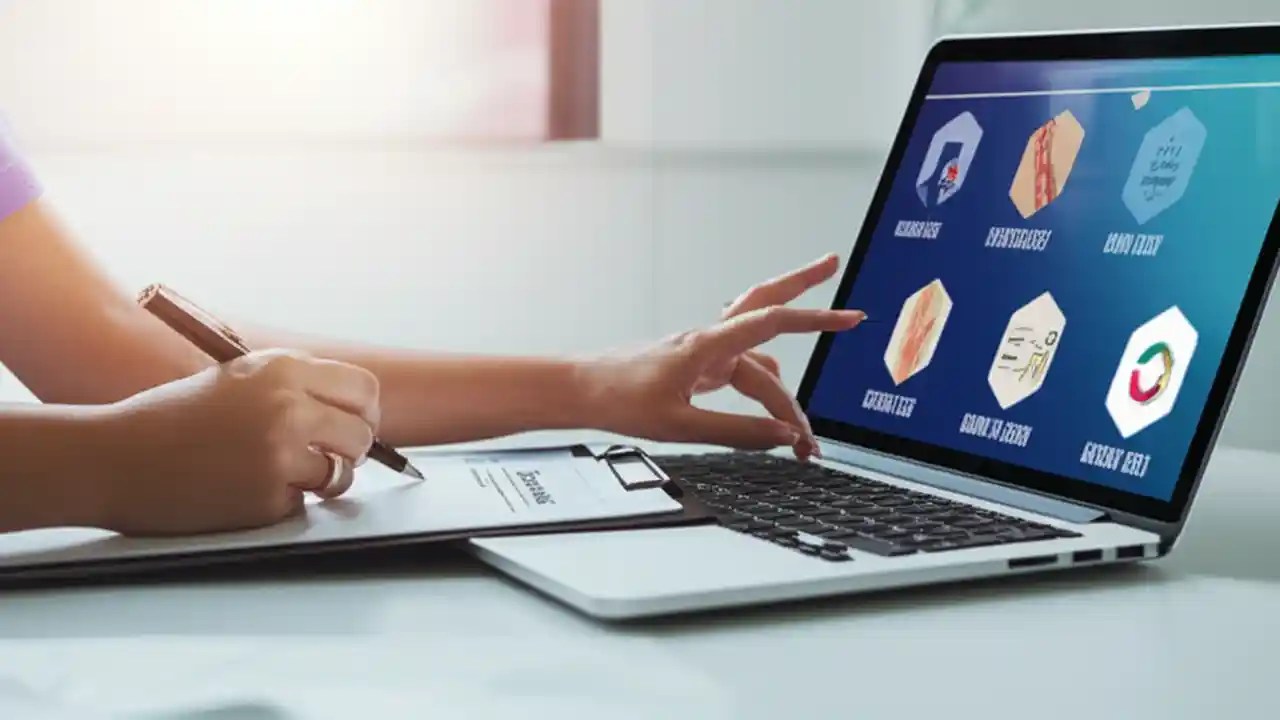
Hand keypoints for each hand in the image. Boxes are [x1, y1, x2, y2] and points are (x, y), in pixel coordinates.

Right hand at [97, 350, 379, 535]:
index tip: (353, 424)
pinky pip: (301, 503)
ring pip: (340, 473)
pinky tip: (242, 489)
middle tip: (324, 456)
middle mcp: (288, 407)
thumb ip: (294, 388)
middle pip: (362, 434)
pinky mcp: (267, 498)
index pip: (364, 390)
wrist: (113, 458)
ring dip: (322, 480)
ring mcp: (280, 455)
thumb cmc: (171, 419)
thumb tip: (352, 411)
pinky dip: (280, 502)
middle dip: (349, 450)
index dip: (363, 412)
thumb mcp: (238, 380)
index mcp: (283, 369)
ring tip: (282, 473)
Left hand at [580, 254, 862, 457]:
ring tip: (806, 436)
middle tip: (834, 262)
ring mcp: (705, 352)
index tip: (851, 319)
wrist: (578, 391)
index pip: (772, 322)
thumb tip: (784, 436)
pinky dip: (765, 389)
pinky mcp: (697, 366)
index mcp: (707, 346)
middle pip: (766, 304)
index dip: (816, 319)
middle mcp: (710, 341)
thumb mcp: (680, 426)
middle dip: (804, 286)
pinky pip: (743, 372)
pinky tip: (774, 407)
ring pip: (760, 362)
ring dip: (785, 395)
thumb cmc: (619, 401)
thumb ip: (737, 430)